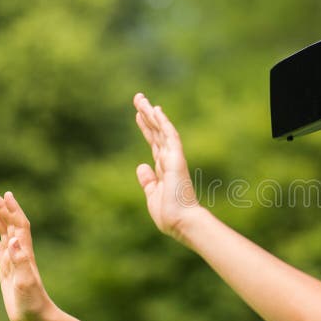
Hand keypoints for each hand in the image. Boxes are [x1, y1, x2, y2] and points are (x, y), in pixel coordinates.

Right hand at [0, 190, 55, 320]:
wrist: (35, 317)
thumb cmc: (32, 301)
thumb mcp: (25, 281)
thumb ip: (20, 261)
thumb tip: (14, 240)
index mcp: (25, 253)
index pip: (19, 225)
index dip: (13, 210)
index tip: (5, 194)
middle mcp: (20, 253)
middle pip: (10, 225)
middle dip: (2, 208)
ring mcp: (13, 261)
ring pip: (4, 234)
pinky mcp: (7, 270)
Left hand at [133, 93, 198, 239]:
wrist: (182, 223)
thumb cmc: (169, 215)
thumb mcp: (152, 196)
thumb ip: (148, 181)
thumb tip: (141, 165)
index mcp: (163, 170)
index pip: (154, 143)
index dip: (146, 128)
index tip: (139, 114)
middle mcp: (169, 161)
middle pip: (156, 132)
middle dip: (147, 115)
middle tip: (138, 98)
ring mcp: (174, 159)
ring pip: (161, 131)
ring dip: (151, 114)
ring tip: (141, 99)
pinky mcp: (177, 159)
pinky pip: (170, 137)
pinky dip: (164, 123)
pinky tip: (157, 111)